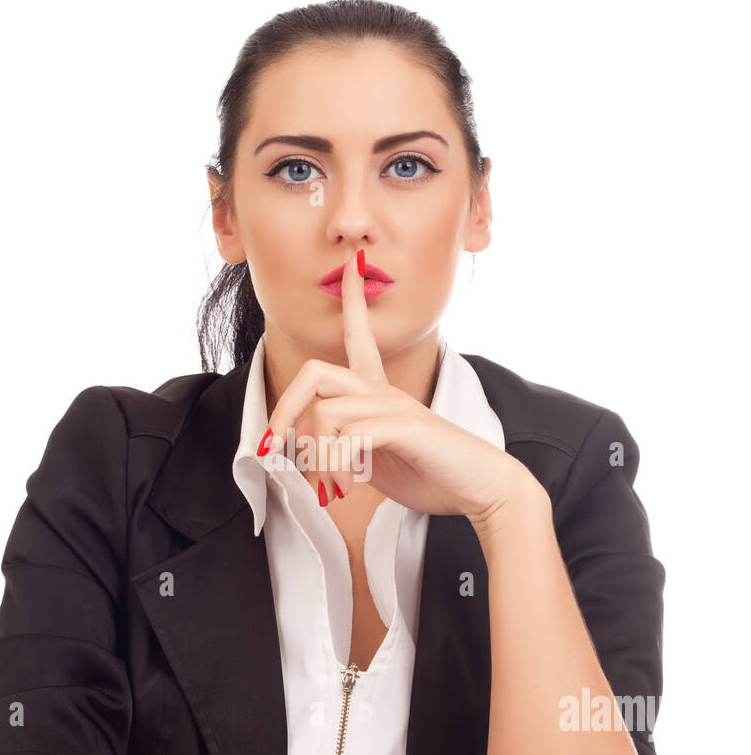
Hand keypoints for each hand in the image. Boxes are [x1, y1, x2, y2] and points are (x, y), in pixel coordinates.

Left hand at [261, 250, 536, 523]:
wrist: (479, 488)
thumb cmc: (429, 474)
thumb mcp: (373, 462)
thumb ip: (339, 449)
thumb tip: (299, 443)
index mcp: (378, 393)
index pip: (360, 336)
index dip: (353, 300)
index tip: (353, 265)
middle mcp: (383, 391)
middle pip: (315, 373)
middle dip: (283, 410)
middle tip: (274, 450)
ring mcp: (395, 405)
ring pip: (325, 413)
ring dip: (316, 457)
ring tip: (331, 488)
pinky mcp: (405, 425)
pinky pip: (349, 436)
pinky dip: (337, 466)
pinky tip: (347, 487)